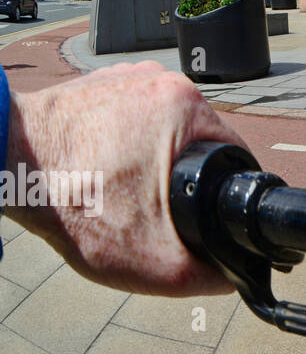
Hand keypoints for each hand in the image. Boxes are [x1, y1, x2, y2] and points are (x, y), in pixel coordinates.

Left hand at [6, 62, 248, 295]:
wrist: (0, 164)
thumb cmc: (67, 199)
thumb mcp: (149, 257)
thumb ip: (203, 274)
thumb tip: (230, 275)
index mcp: (189, 106)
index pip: (235, 153)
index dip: (226, 191)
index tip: (201, 213)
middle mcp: (163, 81)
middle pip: (199, 142)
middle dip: (183, 178)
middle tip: (150, 207)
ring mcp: (128, 78)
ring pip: (164, 131)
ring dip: (151, 161)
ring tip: (120, 188)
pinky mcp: (99, 83)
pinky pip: (130, 119)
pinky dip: (121, 145)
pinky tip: (99, 169)